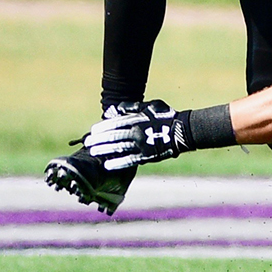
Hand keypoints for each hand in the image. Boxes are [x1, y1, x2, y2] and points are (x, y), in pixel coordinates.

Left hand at [83, 100, 199, 170]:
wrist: (183, 131)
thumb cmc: (165, 116)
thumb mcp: (150, 106)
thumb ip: (132, 107)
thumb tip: (115, 110)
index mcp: (138, 119)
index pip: (116, 123)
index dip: (103, 127)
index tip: (93, 130)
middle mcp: (138, 131)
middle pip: (114, 135)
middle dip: (99, 139)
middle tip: (88, 142)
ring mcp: (143, 144)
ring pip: (119, 148)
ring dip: (105, 150)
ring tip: (93, 152)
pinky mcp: (147, 156)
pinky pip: (130, 160)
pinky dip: (118, 162)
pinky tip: (107, 165)